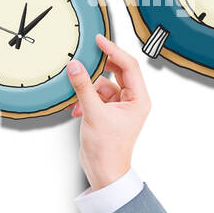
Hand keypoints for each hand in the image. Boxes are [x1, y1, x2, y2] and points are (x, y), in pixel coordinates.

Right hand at [69, 34, 150, 190]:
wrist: (104, 172)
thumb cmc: (108, 150)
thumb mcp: (94, 114)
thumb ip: (83, 87)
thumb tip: (75, 66)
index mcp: (139, 99)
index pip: (129, 66)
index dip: (114, 50)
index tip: (99, 40)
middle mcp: (132, 100)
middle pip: (117, 71)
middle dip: (99, 68)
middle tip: (85, 56)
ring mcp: (120, 106)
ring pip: (103, 83)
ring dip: (88, 88)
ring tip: (78, 98)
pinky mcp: (108, 111)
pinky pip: (95, 94)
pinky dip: (85, 98)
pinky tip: (76, 109)